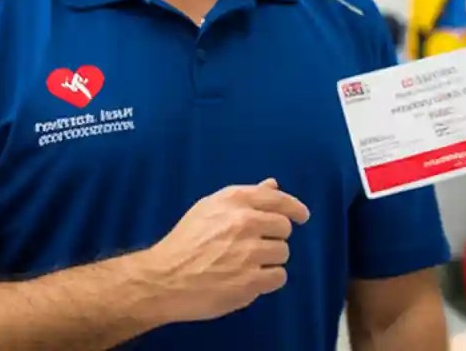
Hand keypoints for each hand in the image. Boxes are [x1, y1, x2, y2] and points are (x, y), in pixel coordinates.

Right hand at [138, 178, 310, 322]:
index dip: (294, 208)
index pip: (278, 199)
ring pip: (283, 253)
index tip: (302, 216)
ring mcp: (249, 252)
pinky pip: (278, 276)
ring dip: (270, 260)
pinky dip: (268, 280)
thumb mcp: (209, 208)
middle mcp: (245, 222)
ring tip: (247, 265)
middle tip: (258, 246)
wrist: (163, 279)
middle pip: (284, 228)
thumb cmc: (184, 242)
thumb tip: (273, 184)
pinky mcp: (250, 281)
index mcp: (234, 201)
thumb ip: (245, 197)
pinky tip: (250, 279)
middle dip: (275, 237)